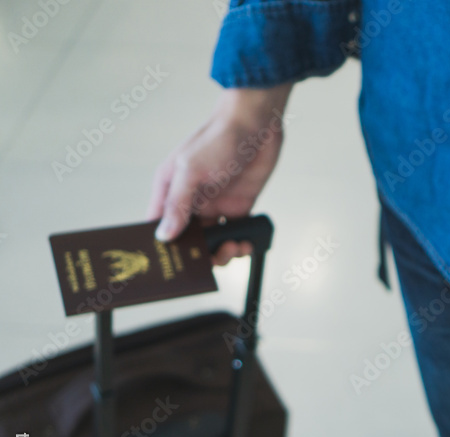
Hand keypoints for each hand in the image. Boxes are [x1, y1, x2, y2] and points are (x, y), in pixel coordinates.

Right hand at [146, 84, 291, 265]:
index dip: (163, 247)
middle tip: (212, 261)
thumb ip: (177, 204)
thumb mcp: (191, 170)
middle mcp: (191, 202)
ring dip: (222, 252)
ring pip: (213, 241)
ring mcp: (215, 205)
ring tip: (234, 248)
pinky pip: (236, 233)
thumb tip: (163, 235)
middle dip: (198, 256)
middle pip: (188, 240)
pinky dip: (241, 243)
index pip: (158, 227)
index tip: (172, 265)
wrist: (256, 125)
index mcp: (170, 191)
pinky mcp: (239, 206)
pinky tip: (247, 244)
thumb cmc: (218, 139)